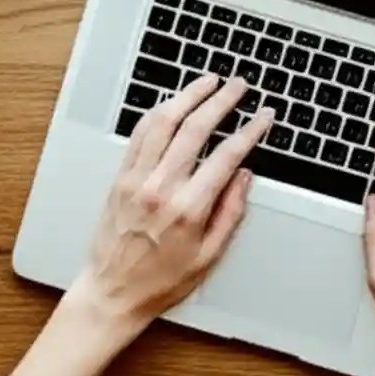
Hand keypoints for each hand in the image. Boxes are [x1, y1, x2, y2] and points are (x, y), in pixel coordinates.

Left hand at [66, 75, 272, 345]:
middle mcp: (160, 188)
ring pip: (163, 122)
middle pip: (195, 128)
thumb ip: (230, 213)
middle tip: (239, 86)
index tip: (263, 118)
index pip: (225, 156)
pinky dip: (158, 112)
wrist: (111, 293)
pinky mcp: (119, 178)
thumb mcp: (209, 256)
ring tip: (207, 81)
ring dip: (188, 96)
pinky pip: (139, 134)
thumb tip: (243, 176)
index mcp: (187, 209)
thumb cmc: (159, 282)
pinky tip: (173, 103)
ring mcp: (136, 179)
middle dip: (222, 101)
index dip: (249, 131)